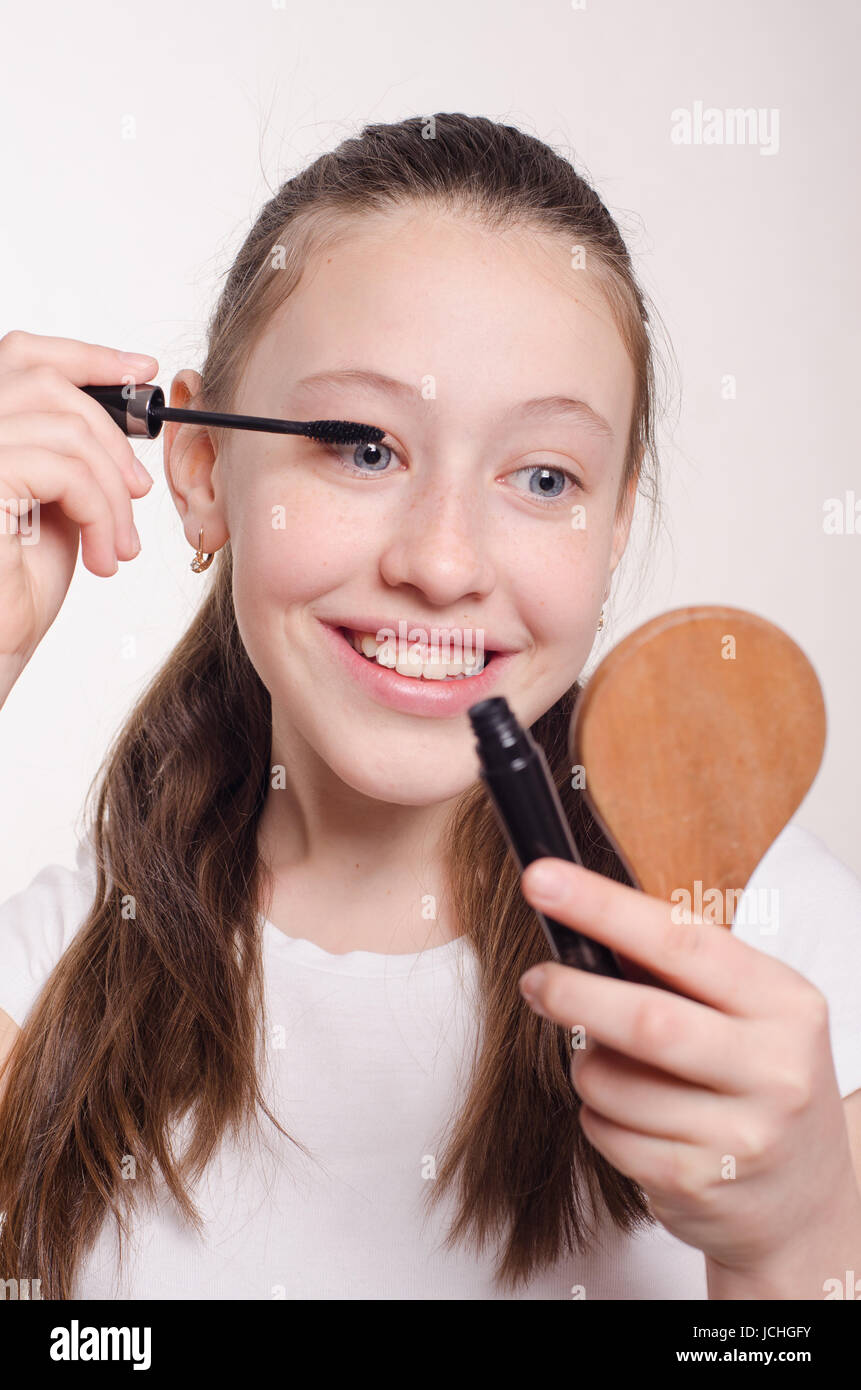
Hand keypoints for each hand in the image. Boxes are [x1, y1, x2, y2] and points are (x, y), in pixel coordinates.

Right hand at [0, 329, 156, 689]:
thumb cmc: (16, 583)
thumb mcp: (55, 499)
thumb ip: (70, 452)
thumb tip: (123, 418)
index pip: (23, 354)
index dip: (87, 356)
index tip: (142, 370)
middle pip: (49, 384)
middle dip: (112, 437)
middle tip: (138, 492)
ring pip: (67, 432)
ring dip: (113, 493)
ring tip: (120, 545)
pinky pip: (64, 472)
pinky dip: (102, 513)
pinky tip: (103, 557)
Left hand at [518, 856, 858, 1274]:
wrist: (805, 1198)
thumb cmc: (758, 1079)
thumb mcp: (748, 1011)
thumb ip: (677, 970)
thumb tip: (583, 918)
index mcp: (784, 1003)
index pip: (683, 941)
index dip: (603, 907)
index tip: (542, 881)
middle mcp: (774, 1068)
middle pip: (645, 1019)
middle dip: (574, 994)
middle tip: (534, 980)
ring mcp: (741, 1133)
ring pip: (612, 1083)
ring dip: (586, 1066)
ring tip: (608, 1066)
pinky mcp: (701, 1184)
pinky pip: (608, 1135)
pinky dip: (596, 1116)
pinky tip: (628, 1117)